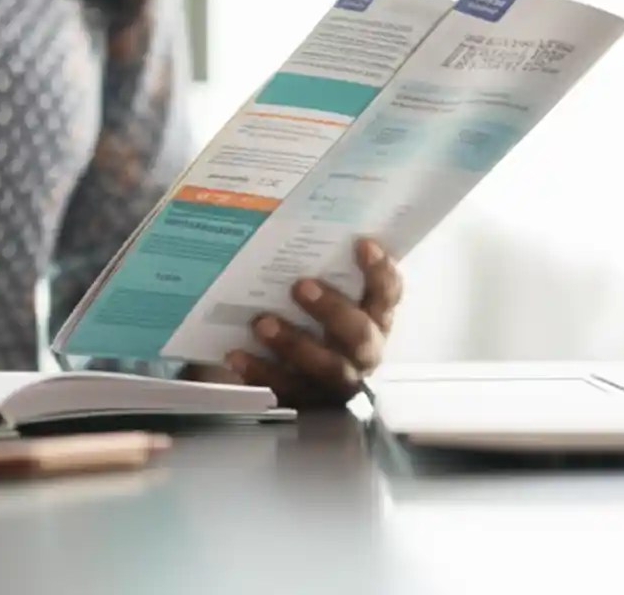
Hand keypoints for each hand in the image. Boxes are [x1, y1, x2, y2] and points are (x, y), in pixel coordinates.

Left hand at [223, 238, 401, 408]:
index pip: (387, 294)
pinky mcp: (306, 403)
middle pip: (359, 335)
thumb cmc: (304, 317)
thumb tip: (282, 220)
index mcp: (373, 319)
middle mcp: (362, 353)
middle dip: (333, 310)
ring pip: (325, 367)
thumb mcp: (318, 292)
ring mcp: (335, 383)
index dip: (380, 271)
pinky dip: (260, 371)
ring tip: (262, 322)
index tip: (362, 243)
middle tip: (301, 285)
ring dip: (294, 344)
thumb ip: (315, 267)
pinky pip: (285, 390)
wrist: (281, 368)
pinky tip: (236, 354)